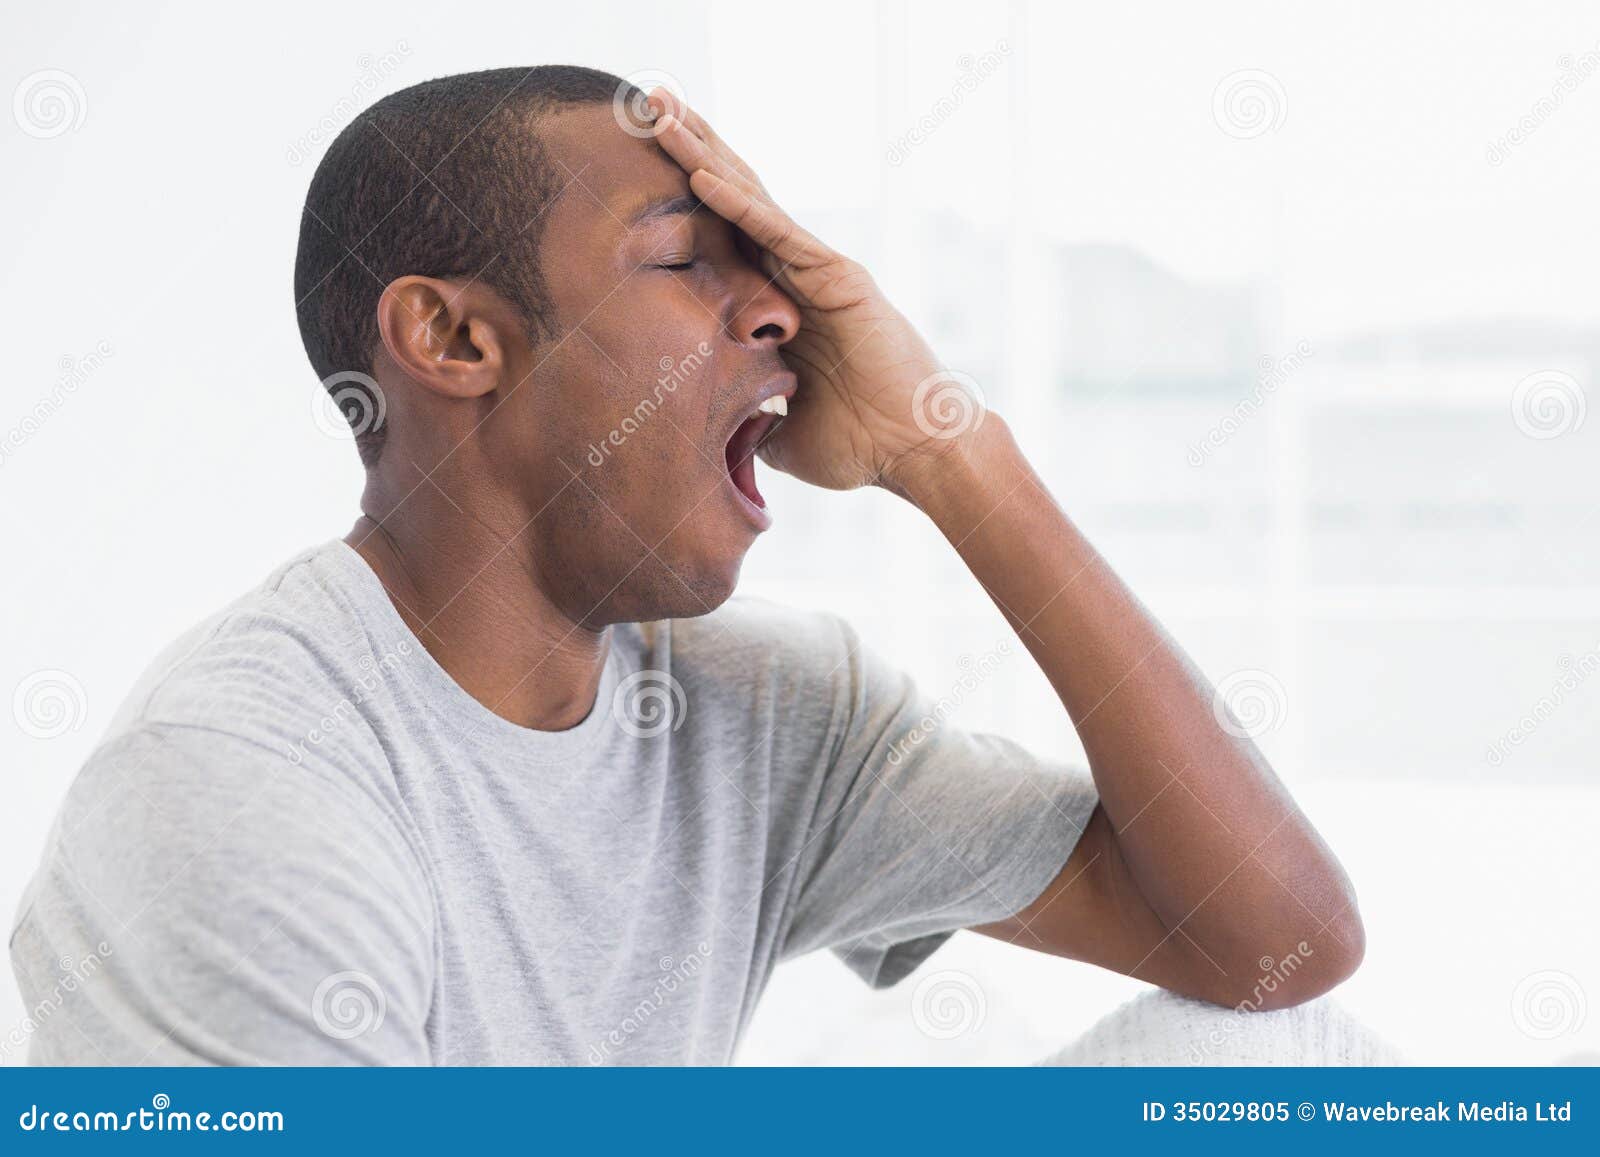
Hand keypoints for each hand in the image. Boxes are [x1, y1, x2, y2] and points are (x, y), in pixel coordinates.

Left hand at [647, 91, 988, 495]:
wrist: (913, 451)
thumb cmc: (855, 442)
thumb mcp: (774, 431)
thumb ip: (738, 419)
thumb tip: (699, 437)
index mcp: (775, 301)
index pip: (718, 234)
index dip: (682, 193)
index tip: (635, 158)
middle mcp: (793, 273)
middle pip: (729, 196)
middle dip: (687, 147)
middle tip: (642, 99)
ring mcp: (815, 270)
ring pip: (748, 199)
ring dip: (702, 154)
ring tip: (660, 109)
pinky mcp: (838, 278)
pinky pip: (780, 234)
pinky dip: (740, 204)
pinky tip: (702, 174)